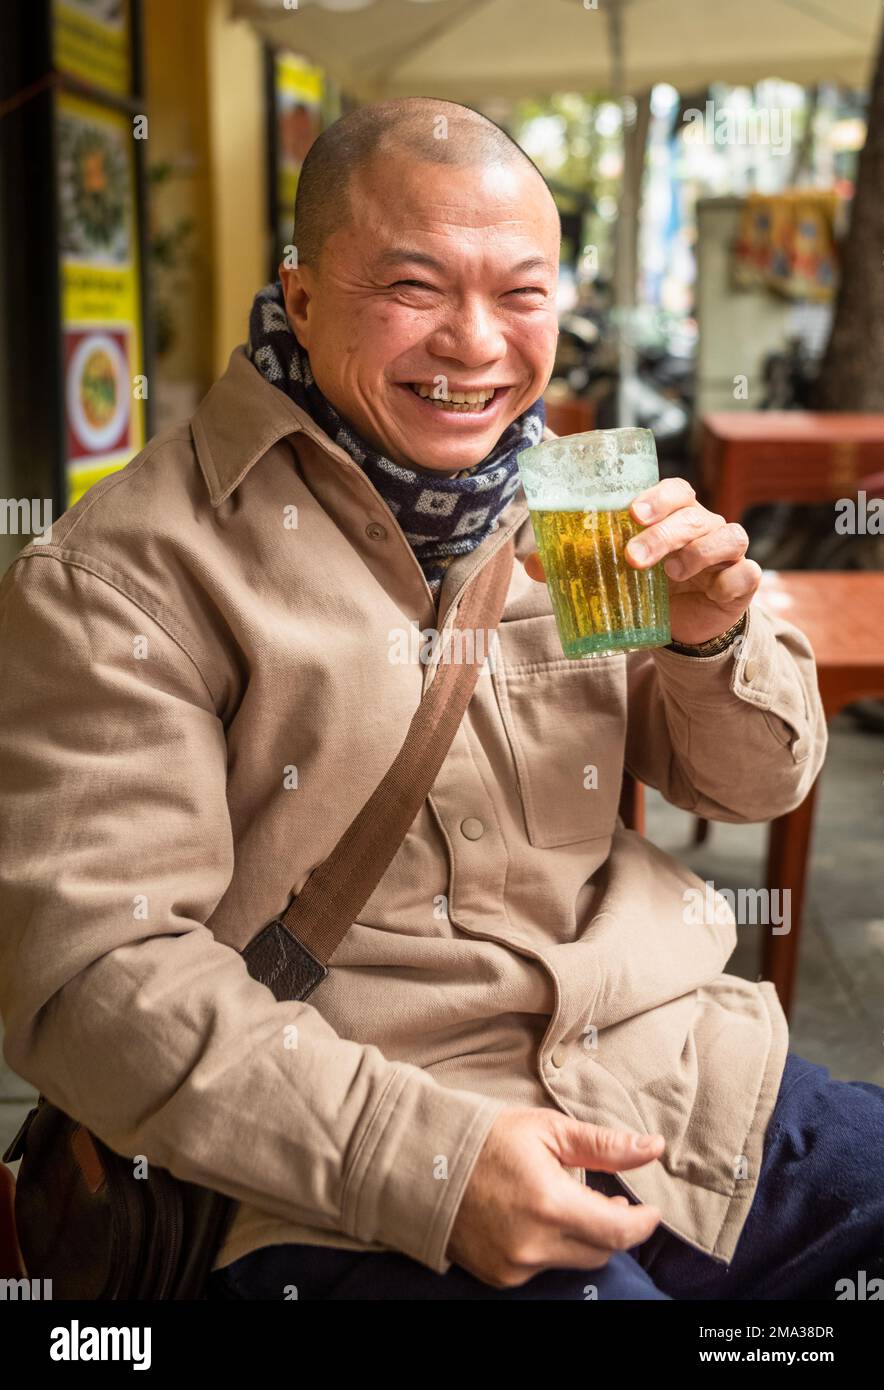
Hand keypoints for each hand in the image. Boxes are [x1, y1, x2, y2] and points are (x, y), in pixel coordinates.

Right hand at [446, 1105, 663, 1288]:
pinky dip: (553, 1246)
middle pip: (601, 1250)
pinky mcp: (500, 1277)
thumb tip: (653, 1147)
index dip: (642, 1223)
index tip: (651, 1209)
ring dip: (585, 1237)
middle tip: (608, 1197)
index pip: (618, 1232)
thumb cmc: (487, 1138)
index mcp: (550, 1203)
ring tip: (574, 1204)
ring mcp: (515, 1266)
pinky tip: (540, 1219)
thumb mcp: (548, 1130)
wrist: (423, 1162)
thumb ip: (604, 1145)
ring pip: (575, 1261)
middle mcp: (534, 1244)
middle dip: (613, 1226)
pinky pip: (545, 1267)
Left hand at [523, 478, 760, 645]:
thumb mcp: (614, 574)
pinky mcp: (741, 582)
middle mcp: (703, 526)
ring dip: (698, 553)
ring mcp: (726, 552)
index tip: (632, 513)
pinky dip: (734, 578)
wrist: (684, 624)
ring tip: (671, 575)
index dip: (657, 497)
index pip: (674, 490)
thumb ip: (578, 565)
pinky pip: (746, 572)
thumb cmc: (649, 585)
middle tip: (634, 559)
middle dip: (664, 534)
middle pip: (693, 515)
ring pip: (726, 536)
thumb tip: (532, 565)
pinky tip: (716, 589)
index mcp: (673, 514)